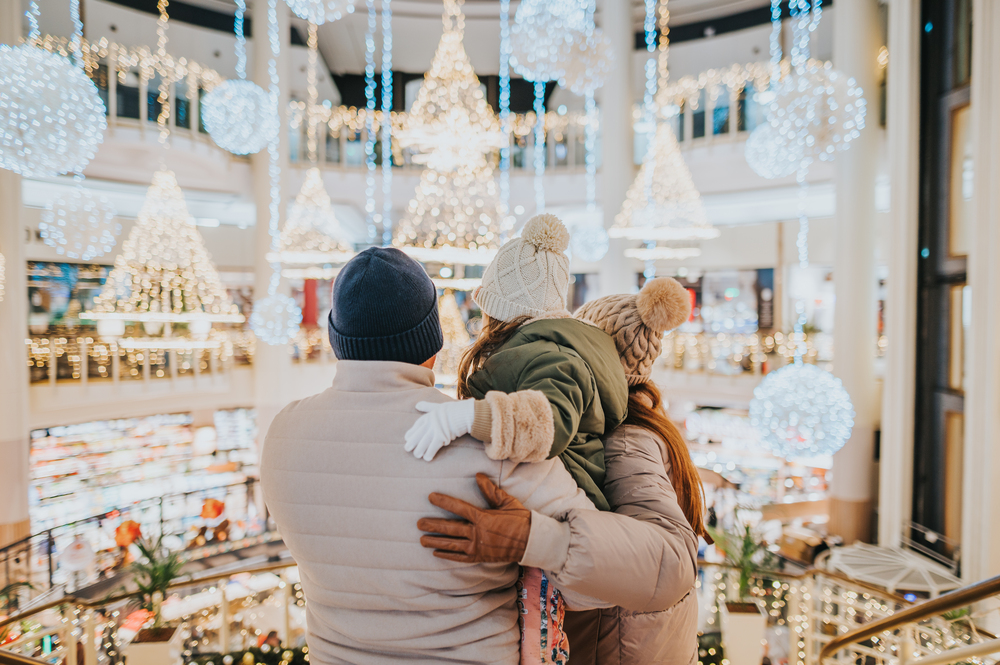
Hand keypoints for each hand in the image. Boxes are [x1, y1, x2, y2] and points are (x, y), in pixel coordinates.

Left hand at [404, 399, 475, 461]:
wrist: (465, 413)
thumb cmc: (453, 410)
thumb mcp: (438, 406)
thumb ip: (427, 407)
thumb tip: (416, 405)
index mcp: (429, 416)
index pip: (417, 425)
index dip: (411, 432)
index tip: (407, 438)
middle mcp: (430, 423)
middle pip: (418, 435)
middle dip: (412, 443)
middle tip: (407, 449)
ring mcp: (435, 430)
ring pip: (423, 442)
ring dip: (419, 450)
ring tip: (417, 456)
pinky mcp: (441, 437)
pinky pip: (433, 447)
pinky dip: (429, 453)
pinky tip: (427, 458)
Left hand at [417, 473, 531, 562]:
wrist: (531, 542)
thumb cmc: (520, 519)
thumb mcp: (507, 502)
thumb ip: (490, 490)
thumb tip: (478, 476)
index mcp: (483, 517)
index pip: (459, 508)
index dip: (444, 501)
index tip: (431, 497)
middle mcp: (477, 533)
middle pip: (450, 528)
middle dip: (433, 525)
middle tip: (419, 523)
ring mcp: (477, 547)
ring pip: (452, 544)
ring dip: (436, 542)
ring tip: (422, 540)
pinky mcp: (480, 557)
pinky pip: (460, 557)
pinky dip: (447, 555)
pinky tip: (437, 553)